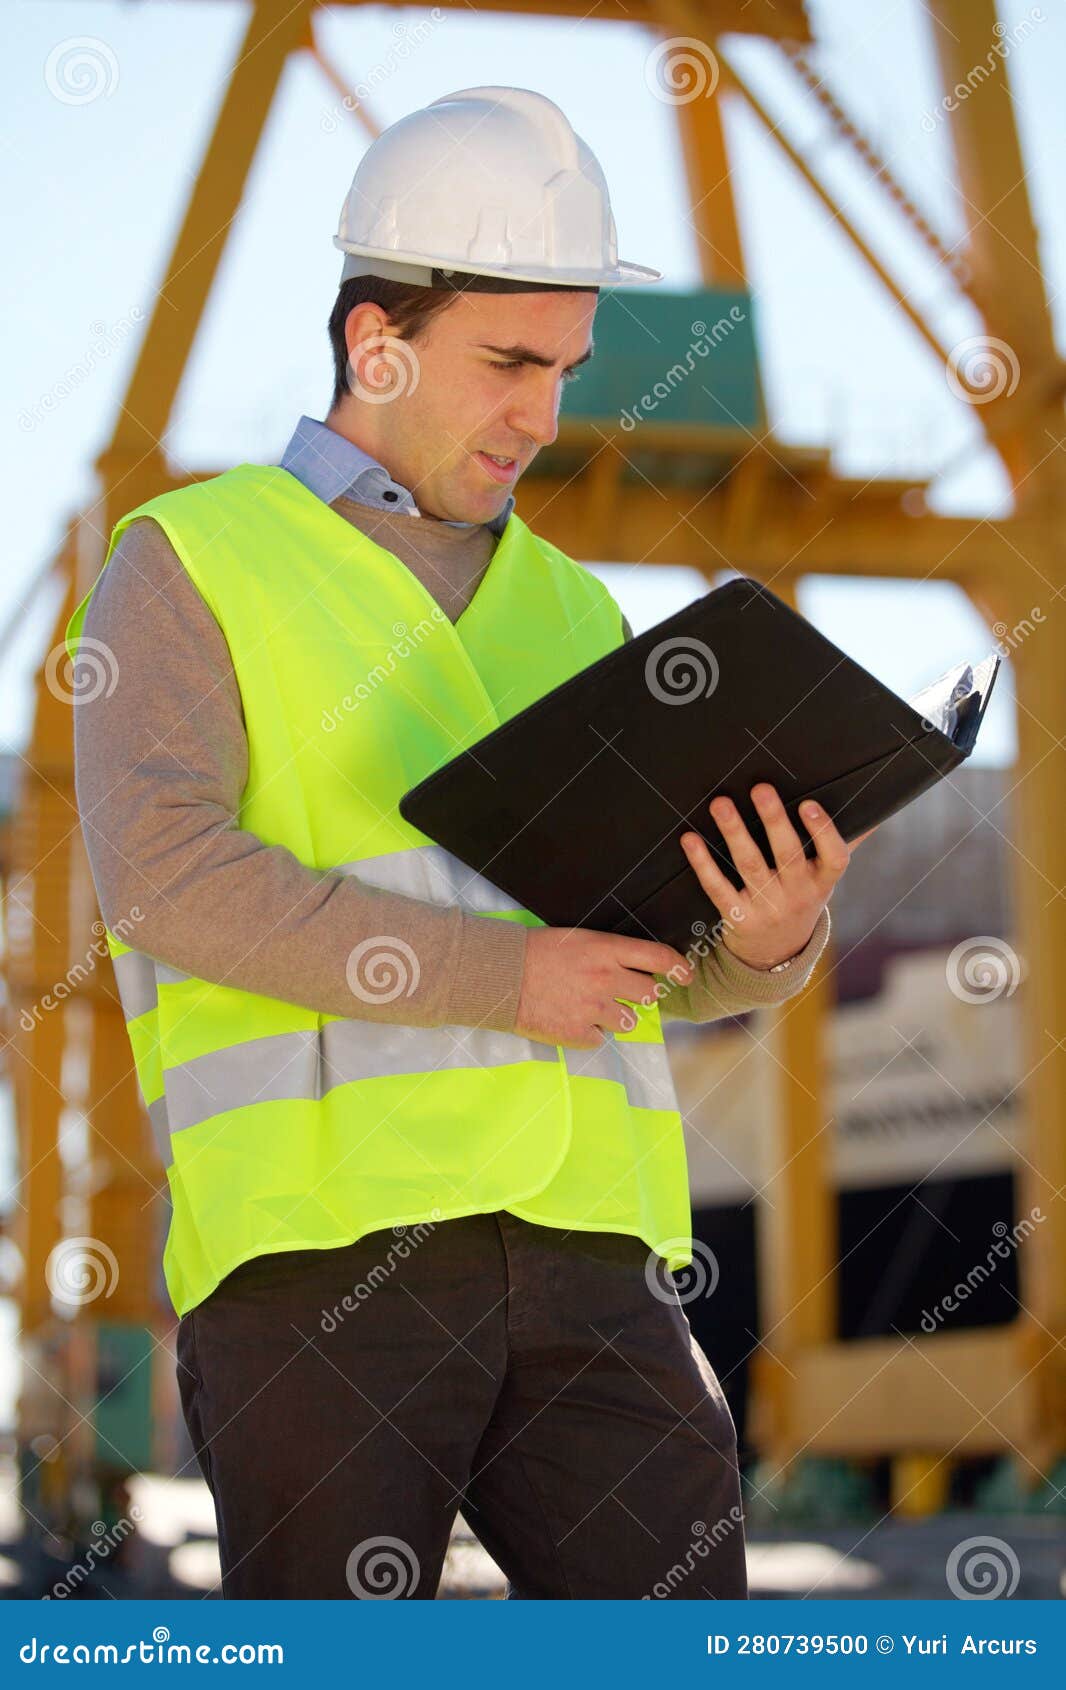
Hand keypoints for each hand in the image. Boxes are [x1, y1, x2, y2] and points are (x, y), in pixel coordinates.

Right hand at [514, 926, 694, 1048]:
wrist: (501, 975)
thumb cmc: (534, 952)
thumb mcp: (577, 940)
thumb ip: (608, 955)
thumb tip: (632, 969)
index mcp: (605, 950)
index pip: (657, 957)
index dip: (677, 967)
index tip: (686, 974)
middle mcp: (605, 979)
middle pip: (649, 993)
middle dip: (642, 995)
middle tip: (624, 993)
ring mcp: (593, 1008)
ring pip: (629, 1021)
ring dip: (616, 1017)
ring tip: (590, 1006)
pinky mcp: (578, 1033)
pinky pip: (599, 1039)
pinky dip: (589, 1032)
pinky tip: (571, 1018)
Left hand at [680, 783, 863, 970]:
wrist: (777, 954)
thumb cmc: (802, 899)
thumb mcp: (825, 879)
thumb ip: (843, 844)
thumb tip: (874, 810)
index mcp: (822, 882)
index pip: (833, 858)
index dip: (823, 831)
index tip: (809, 804)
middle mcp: (797, 895)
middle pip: (787, 855)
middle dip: (774, 820)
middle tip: (760, 788)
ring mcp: (766, 907)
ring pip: (750, 866)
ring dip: (735, 832)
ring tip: (721, 804)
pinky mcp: (737, 917)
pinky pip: (718, 888)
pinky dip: (703, 863)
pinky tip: (690, 840)